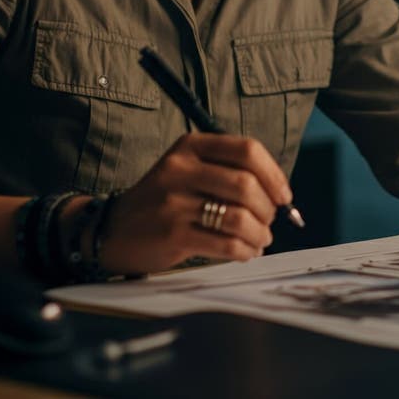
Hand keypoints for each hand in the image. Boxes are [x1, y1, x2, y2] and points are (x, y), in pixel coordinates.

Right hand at [96, 133, 292, 274]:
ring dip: (260, 233)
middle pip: (247, 184)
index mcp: (191, 146)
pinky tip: (246, 252)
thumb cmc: (165, 200)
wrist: (114, 229)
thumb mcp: (189, 170)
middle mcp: (181, 167)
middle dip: (268, 208)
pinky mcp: (173, 233)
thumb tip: (280, 194)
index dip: (274, 174)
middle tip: (269, 221)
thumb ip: (228, 173)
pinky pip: (225, 243)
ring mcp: (175, 201)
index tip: (284, 196)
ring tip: (260, 240)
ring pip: (239, 217)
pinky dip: (245, 250)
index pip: (247, 150)